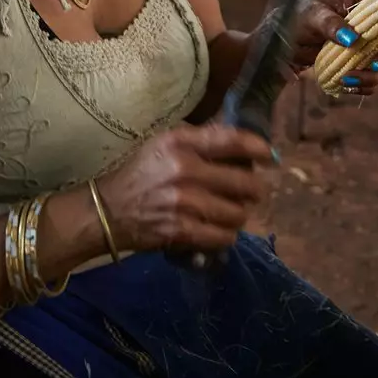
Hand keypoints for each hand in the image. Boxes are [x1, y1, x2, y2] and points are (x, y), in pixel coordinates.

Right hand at [99, 122, 273, 252]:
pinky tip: (218, 230)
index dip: (258, 148)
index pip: (231, 140)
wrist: (107, 211)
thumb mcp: (164, 144)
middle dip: (253, 190)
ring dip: (239, 215)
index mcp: (180, 142)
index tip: (270, 156)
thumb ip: (199, 141)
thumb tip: (240, 145)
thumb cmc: (139, 173)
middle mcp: (185, 169)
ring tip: (230, 212)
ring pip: (238, 212)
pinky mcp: (182, 230)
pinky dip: (226, 235)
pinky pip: (223, 236)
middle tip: (250, 193)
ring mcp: (185, 202)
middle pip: (244, 182)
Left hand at [289, 0, 377, 94]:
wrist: (284, 39)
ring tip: (347, 81)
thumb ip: (331, 25)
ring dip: (374, 76)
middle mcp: (372, 20)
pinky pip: (375, 76)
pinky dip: (365, 85)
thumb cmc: (297, 17)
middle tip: (375, 68)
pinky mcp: (362, 60)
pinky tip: (346, 86)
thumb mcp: (311, 16)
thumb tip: (352, 39)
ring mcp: (370, 42)